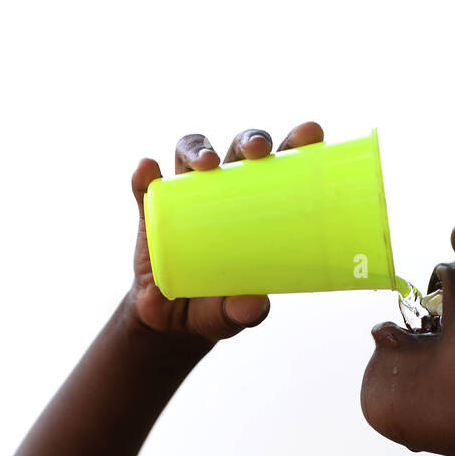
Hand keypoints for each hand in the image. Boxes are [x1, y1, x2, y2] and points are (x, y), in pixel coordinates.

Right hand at [126, 122, 324, 345]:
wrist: (173, 323)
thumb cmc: (219, 306)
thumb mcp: (236, 314)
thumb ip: (245, 312)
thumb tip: (254, 305)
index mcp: (256, 204)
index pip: (278, 166)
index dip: (294, 143)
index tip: (310, 132)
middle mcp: (222, 191)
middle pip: (236, 149)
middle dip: (249, 140)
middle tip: (259, 151)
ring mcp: (183, 198)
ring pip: (189, 154)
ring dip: (197, 149)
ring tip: (205, 164)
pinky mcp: (150, 213)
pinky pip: (144, 188)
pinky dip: (144, 175)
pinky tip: (148, 170)